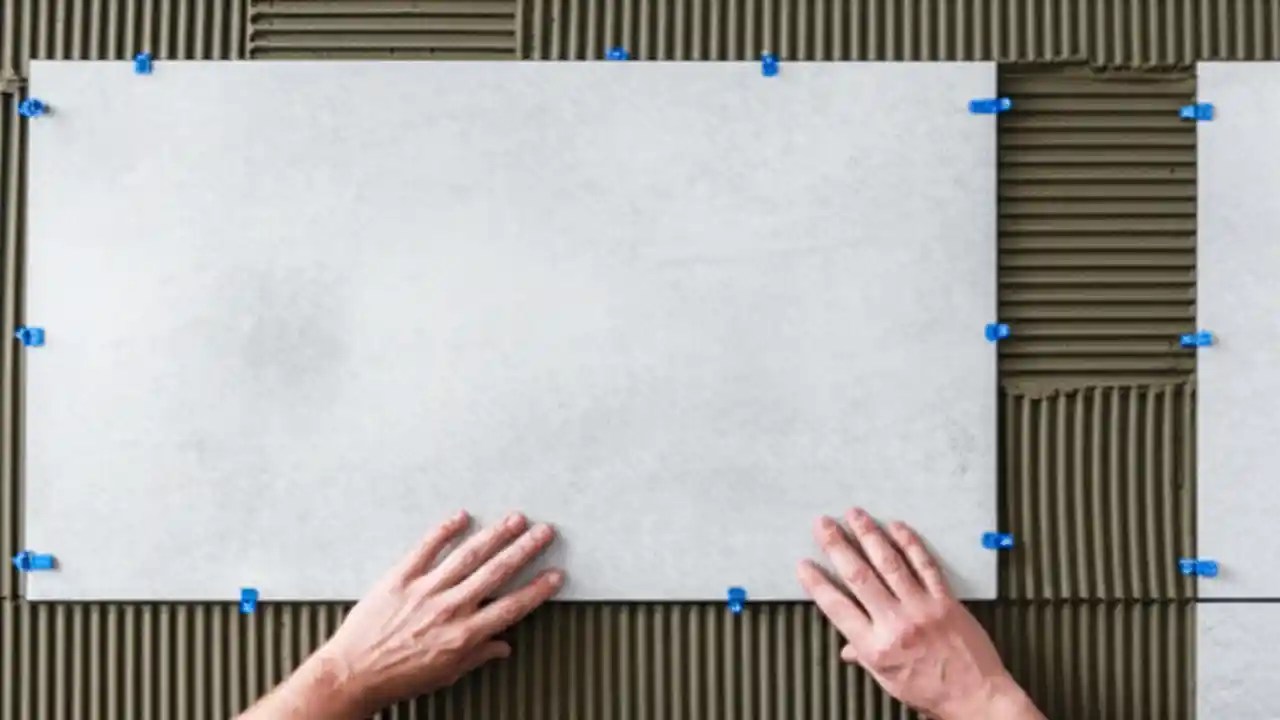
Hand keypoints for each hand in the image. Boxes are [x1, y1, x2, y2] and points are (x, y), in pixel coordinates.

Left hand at [241, 510, 562, 718]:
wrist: (353, 674)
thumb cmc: (397, 678)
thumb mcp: (445, 675)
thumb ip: (477, 655)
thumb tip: (502, 645)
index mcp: (463, 635)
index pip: (511, 607)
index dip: (537, 590)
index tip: (555, 575)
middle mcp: (449, 609)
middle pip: (496, 572)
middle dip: (524, 550)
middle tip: (544, 532)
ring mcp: (424, 590)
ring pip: (467, 556)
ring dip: (494, 535)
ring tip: (515, 520)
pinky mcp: (400, 578)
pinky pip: (425, 549)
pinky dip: (443, 531)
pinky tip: (461, 517)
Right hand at [798, 508, 1043, 719]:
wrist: (977, 698)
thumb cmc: (932, 693)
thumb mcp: (889, 680)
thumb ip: (865, 656)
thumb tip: (846, 648)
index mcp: (876, 648)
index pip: (837, 608)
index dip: (817, 583)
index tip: (804, 565)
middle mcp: (896, 624)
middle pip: (859, 576)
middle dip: (838, 546)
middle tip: (823, 525)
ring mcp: (922, 608)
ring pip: (890, 563)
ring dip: (869, 535)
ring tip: (854, 515)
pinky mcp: (945, 600)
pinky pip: (926, 565)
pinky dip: (910, 543)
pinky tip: (896, 526)